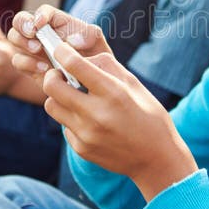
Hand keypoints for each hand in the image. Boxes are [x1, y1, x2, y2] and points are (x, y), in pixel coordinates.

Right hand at [7, 4, 111, 86]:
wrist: (90, 79)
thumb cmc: (93, 54)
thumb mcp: (96, 41)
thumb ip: (89, 35)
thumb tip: (71, 41)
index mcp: (56, 21)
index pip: (42, 11)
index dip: (39, 15)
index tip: (41, 23)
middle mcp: (40, 32)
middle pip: (19, 20)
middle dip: (23, 26)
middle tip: (33, 34)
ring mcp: (32, 48)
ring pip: (14, 39)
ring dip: (22, 43)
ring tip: (38, 50)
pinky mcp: (29, 66)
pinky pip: (18, 61)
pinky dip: (27, 63)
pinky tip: (44, 69)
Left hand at [43, 42, 197, 201]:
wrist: (156, 159)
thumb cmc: (149, 116)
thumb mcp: (134, 84)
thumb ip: (107, 67)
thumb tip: (81, 58)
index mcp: (113, 93)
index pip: (74, 65)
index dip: (62, 52)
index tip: (60, 49)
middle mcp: (96, 114)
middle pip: (52, 86)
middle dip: (52, 75)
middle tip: (62, 75)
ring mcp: (86, 134)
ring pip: (52, 106)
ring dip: (59, 97)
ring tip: (74, 97)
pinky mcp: (82, 149)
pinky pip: (64, 126)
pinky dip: (71, 118)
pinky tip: (88, 120)